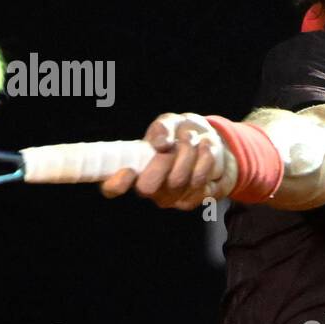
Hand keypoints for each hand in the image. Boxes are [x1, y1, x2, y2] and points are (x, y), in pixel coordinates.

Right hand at [100, 112, 237, 209]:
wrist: (212, 145)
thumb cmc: (182, 134)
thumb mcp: (171, 122)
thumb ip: (162, 128)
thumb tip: (160, 144)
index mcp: (132, 169)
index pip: (112, 188)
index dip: (116, 184)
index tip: (128, 170)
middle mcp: (147, 189)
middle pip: (147, 187)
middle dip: (164, 159)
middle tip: (177, 141)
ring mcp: (168, 198)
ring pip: (177, 181)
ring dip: (189, 153)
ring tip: (194, 139)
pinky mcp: (190, 201)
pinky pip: (197, 183)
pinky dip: (204, 160)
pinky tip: (205, 150)